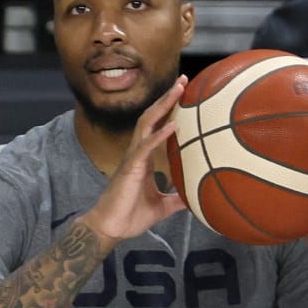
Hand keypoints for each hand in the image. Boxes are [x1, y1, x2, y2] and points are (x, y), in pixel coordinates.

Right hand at [83, 78, 188, 242]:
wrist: (111, 227)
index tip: (185, 94)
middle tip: (184, 80)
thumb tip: (197, 200)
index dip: (169, 109)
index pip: (157, 126)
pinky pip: (145, 147)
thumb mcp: (162, 207)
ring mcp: (133, 158)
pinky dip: (159, 135)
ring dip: (163, 106)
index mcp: (145, 158)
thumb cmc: (131, 216)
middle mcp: (138, 152)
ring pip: (147, 124)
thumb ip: (177, 199)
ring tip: (178, 89)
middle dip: (167, 98)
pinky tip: (173, 124)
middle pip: (152, 117)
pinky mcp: (130, 167)